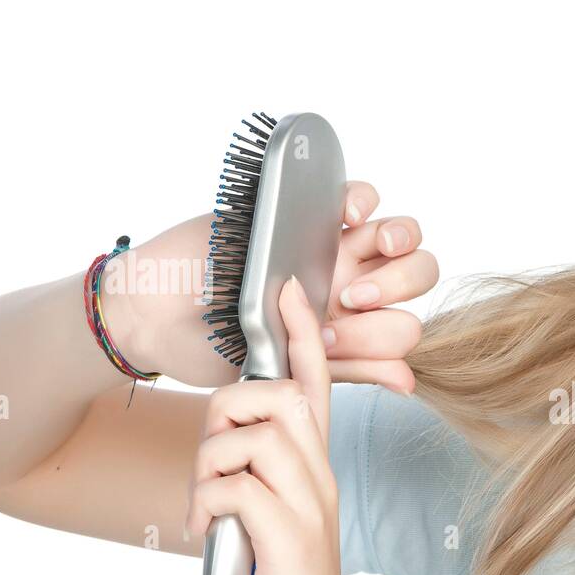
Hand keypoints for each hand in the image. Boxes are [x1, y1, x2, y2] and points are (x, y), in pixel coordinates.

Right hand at [101, 180, 433, 391]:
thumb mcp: (285, 369)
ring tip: (353, 265)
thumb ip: (349, 369)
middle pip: (417, 274)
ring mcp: (332, 249)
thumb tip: (409, 380)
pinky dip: (363, 199)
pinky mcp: (305, 213)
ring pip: (401, 233)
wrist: (157, 316)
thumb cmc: (215, 349)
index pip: (406, 325)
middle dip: (398, 287)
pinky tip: (346, 218)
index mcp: (354, 329)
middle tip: (351, 301)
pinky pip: (359, 194)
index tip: (336, 340)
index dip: (386, 334)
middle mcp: (352, 287)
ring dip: (395, 244)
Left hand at [185, 274, 355, 574]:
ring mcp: (310, 507)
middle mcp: (321, 478)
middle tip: (210, 456)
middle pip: (278, 396)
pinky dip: (206, 505)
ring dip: (208, 465)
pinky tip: (209, 533)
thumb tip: (227, 439)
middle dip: (226, 410)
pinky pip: (235, 488)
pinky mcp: (290, 539)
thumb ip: (265, 476)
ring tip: (205, 507)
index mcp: (317, 469)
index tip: (286, 287)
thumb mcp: (277, 520)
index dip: (302, 334)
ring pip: (250, 437)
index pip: (315, 385)